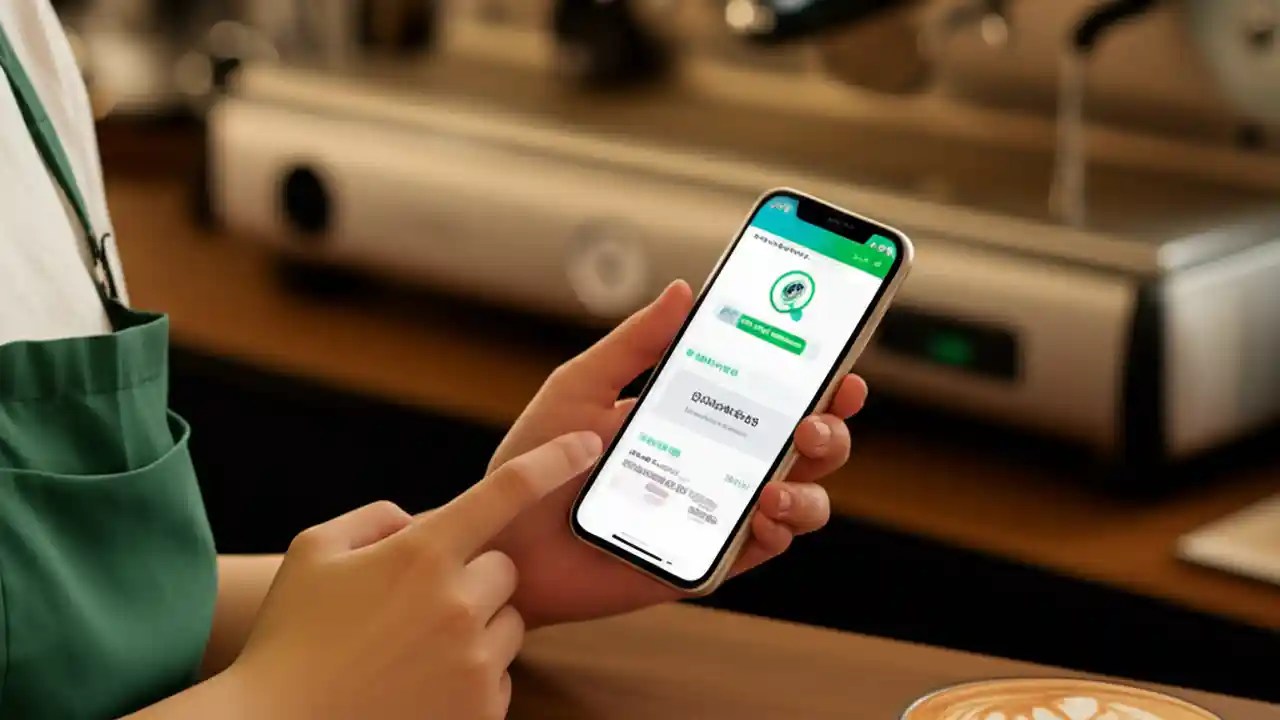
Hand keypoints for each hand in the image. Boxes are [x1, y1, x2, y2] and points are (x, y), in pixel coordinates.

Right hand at [229, 432, 602, 719]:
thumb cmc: (289, 639)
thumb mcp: (314, 551)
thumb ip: (376, 518)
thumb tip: (418, 522)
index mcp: (420, 555)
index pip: (503, 492)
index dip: (553, 460)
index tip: (587, 445)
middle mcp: (458, 604)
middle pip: (503, 570)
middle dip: (471, 578)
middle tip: (416, 606)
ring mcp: (475, 662)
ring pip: (508, 623)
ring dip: (476, 628)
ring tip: (412, 651)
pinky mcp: (483, 710)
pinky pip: (501, 675)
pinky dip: (471, 677)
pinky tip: (418, 686)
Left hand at [489, 281, 868, 626]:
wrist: (501, 543)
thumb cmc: (535, 463)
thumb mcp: (579, 389)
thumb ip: (633, 345)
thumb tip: (684, 290)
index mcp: (698, 413)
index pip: (773, 389)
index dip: (817, 372)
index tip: (839, 354)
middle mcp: (720, 461)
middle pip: (806, 442)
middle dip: (832, 426)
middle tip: (818, 415)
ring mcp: (719, 512)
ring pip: (802, 497)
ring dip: (811, 485)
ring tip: (776, 481)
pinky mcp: (708, 561)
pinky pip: (763, 547)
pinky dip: (778, 531)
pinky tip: (762, 515)